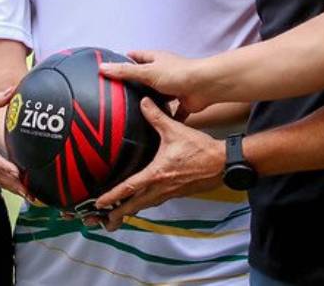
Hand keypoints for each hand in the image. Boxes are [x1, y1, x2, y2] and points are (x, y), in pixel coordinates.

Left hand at [93, 97, 223, 230]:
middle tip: (105, 221)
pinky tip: (144, 200)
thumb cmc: (200, 150)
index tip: (100, 203)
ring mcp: (170, 192)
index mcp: (157, 174)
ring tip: (120, 215)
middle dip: (119, 214)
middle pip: (135, 205)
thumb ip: (156, 116)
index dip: (113, 196)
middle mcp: (161, 187)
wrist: (222, 163)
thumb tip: (144, 102)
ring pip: (146, 205)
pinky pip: (157, 201)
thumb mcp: (175, 130)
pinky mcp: (178, 192)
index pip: (129, 188)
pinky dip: (146, 203)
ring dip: (132, 210)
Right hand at [100, 50, 215, 118]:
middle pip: (147, 77)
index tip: (112, 67)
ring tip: (134, 113)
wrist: (204, 86)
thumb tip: (102, 68)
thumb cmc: (178, 74)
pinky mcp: (182, 102)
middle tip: (120, 94)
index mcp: (156, 60)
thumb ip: (125, 72)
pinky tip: (156, 127)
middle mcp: (165, 72)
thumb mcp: (147, 72)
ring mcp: (174, 87)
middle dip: (136, 84)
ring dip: (151, 102)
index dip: (125, 60)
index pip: (137, 57)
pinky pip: (172, 112)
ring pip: (159, 95)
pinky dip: (166, 118)